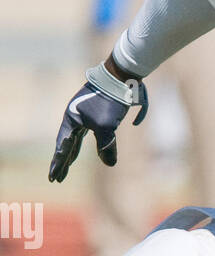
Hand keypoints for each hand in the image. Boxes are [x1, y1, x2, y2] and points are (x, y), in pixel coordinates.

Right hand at [49, 64, 147, 182]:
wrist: (120, 77)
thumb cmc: (111, 101)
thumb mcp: (108, 127)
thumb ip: (106, 146)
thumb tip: (109, 164)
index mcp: (72, 120)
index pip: (63, 147)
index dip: (59, 163)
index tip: (54, 177)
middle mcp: (74, 116)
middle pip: (66, 144)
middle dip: (63, 161)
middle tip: (57, 178)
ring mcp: (82, 113)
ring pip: (75, 138)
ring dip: (72, 152)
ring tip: (67, 165)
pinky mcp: (93, 111)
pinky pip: (85, 132)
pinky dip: (82, 143)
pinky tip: (83, 149)